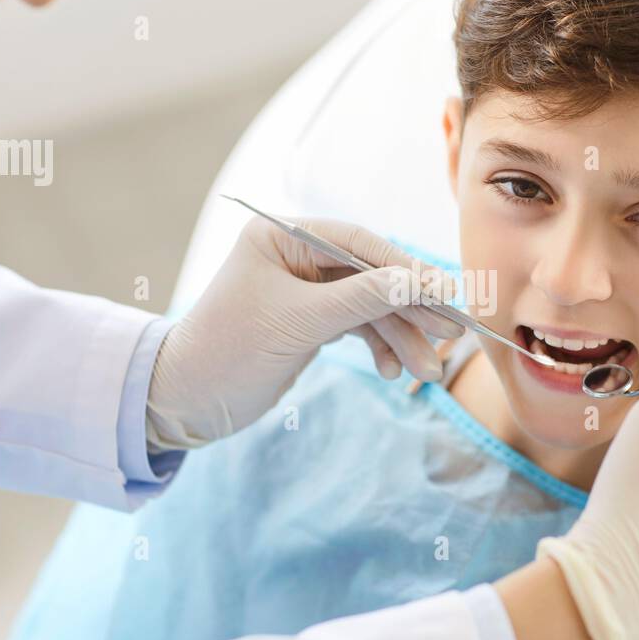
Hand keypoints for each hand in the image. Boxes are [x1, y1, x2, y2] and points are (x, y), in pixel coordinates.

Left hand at [145, 215, 462, 448]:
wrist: (185, 402)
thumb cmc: (228, 353)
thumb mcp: (298, 323)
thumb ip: (360, 300)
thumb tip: (417, 281)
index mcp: (282, 237)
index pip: (359, 243)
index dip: (406, 268)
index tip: (445, 293)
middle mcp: (296, 256)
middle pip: (372, 275)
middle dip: (410, 309)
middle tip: (452, 333)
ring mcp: (306, 291)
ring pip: (370, 307)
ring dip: (401, 338)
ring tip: (426, 372)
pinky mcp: (311, 323)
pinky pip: (359, 328)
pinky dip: (379, 348)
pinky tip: (392, 371)